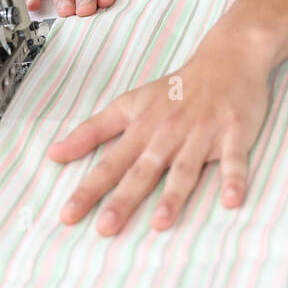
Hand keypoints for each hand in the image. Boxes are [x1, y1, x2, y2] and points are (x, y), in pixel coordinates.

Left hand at [47, 34, 271, 234]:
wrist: (227, 59)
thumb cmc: (175, 89)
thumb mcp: (129, 105)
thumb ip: (92, 131)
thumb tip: (53, 154)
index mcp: (142, 128)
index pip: (110, 163)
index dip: (88, 189)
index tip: (68, 216)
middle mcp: (168, 133)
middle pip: (143, 170)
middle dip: (124, 199)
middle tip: (106, 228)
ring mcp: (202, 133)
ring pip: (185, 168)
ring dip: (173, 195)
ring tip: (160, 223)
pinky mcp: (233, 132)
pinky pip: (234, 159)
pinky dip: (234, 178)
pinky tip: (232, 200)